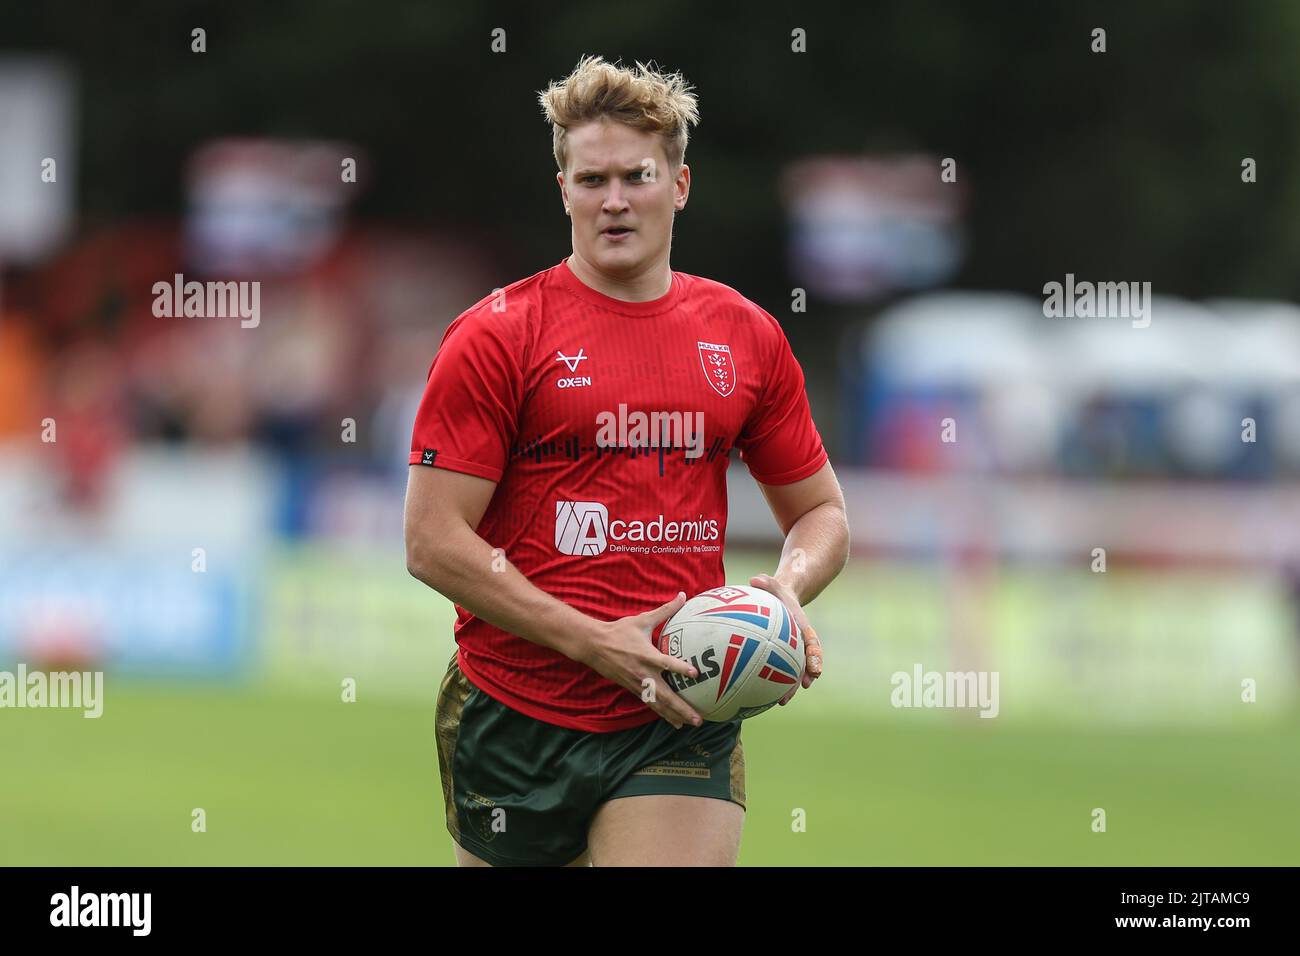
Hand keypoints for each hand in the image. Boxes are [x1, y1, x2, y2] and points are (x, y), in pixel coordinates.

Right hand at [576, 591, 703, 729]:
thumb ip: (665, 610)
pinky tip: (675, 722)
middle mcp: (644, 673)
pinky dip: (663, 714)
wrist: (594, 646)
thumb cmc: (620, 631)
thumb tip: (682, 595)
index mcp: (647, 655)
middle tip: (698, 718)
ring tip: (690, 724)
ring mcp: (638, 684)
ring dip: (675, 715)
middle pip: (665, 694)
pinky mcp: (633, 689)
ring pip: (658, 704)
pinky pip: (651, 704)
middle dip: (682, 707)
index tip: (695, 673)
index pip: (666, 663)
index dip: (680, 668)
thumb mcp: (642, 620)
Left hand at [749, 573, 822, 706]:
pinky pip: (778, 669)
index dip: (814, 657)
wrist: (781, 598)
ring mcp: (791, 650)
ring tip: (781, 702)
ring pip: (793, 671)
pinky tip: (762, 695)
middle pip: (804, 663)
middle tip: (796, 691)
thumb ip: (766, 582)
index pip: (811, 643)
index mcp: (801, 627)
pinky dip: (772, 682)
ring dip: (789, 687)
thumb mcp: (772, 584)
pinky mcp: (779, 655)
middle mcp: (799, 642)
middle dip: (802, 678)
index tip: (815, 671)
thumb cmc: (776, 592)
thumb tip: (755, 579)